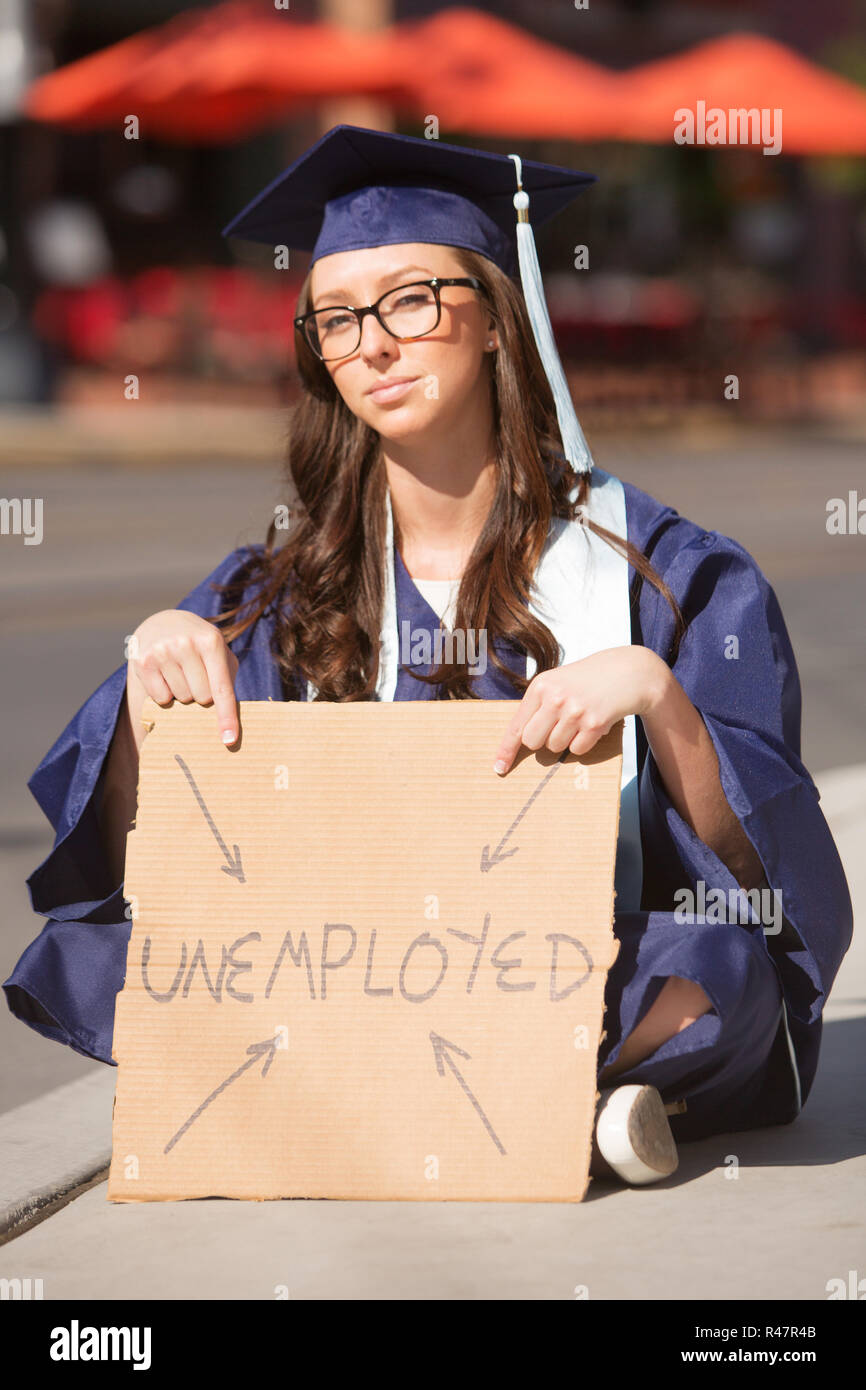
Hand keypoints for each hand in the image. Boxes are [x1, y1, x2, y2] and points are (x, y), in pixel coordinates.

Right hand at [127, 609, 239, 746]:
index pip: (222, 688)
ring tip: (179, 671)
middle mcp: (186, 644)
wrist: (163, 623)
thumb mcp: (220, 653)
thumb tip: (227, 722)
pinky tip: (164, 674)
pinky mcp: (143, 662)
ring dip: (183, 692)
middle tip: (195, 674)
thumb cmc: (199, 645)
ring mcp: (162, 651)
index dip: (226, 716)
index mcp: (211, 641)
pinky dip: (165, 693)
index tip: (229, 740)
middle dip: (202, 694)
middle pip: (202, 698)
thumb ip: (228, 680)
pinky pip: (161, 698)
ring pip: (181, 698)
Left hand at [492, 646, 668, 773]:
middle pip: (533, 742)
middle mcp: (555, 698)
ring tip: (580, 719)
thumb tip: (523, 738)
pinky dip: (584, 742)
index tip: (499, 768)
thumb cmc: (589, 679)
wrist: (629, 671)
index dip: (506, 750)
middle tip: (558, 726)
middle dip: (543, 740)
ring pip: (555, 747)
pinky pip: (577, 750)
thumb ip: (539, 704)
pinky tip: (593, 723)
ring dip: (566, 740)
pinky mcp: (594, 723)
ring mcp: (574, 711)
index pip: (516, 725)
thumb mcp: (558, 681)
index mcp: (541, 686)